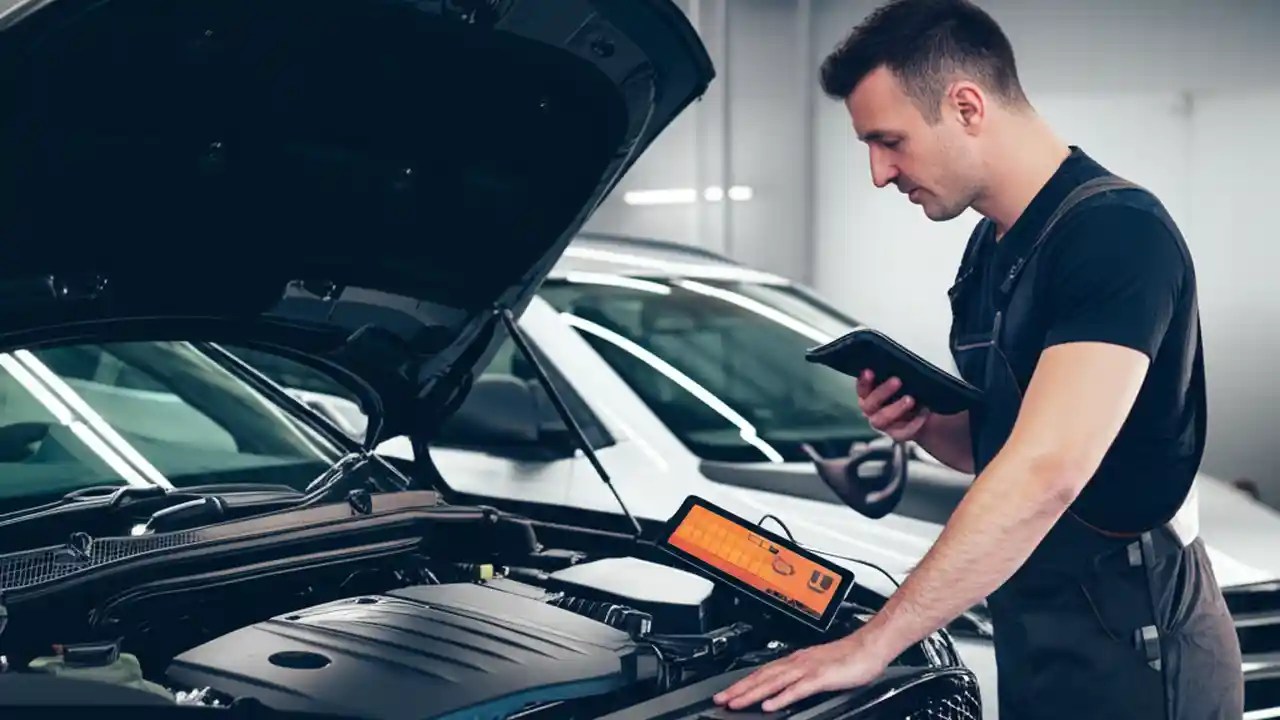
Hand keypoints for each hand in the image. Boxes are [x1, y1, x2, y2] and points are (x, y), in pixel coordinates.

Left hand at [712, 634, 890, 712]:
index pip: (763, 672)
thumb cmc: (849, 656)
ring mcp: (808, 669)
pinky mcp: (821, 677)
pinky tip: (769, 705)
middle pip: (762, 677)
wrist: (870, 645)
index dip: (743, 683)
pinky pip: (797, 688)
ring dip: (752, 693)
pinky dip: (781, 697)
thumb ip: (800, 677)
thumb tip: (784, 690)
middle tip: (720, 700)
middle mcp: (798, 662)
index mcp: (796, 660)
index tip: (727, 693)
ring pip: (774, 682)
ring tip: (736, 703)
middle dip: (739, 689)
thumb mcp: (818, 667)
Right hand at [857, 370, 928, 441]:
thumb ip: (894, 375)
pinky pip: (901, 432)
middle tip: (897, 381)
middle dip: (882, 392)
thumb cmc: (908, 391)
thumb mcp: (902, 381)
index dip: (864, 381)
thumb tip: (898, 364)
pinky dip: (913, 424)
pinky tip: (923, 413)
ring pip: (881, 420)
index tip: (870, 371)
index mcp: (868, 395)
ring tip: (911, 399)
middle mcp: (871, 410)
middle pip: (869, 404)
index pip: (861, 388)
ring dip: (896, 408)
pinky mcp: (896, 434)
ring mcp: (882, 424)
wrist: (924, 412)